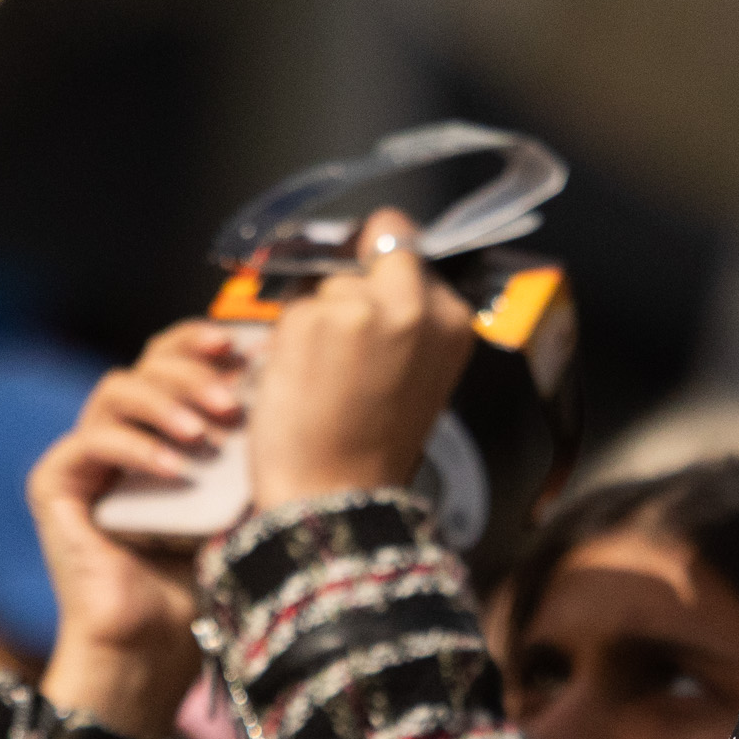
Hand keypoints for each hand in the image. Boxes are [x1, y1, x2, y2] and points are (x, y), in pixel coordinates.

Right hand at [27, 323, 244, 738]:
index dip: (203, 341)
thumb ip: (249, 447)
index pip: (174, 359)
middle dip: (193, 372)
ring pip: (117, 391)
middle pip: (146, 363)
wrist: (155, 647)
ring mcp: (83, 457)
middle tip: (232, 401)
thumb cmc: (203, 581)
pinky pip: (91, 441)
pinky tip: (175, 470)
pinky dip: (136, 449)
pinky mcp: (54, 484)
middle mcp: (118, 435)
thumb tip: (293, 388)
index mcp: (160, 429)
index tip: (247, 344)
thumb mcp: (239, 501)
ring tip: (208, 434)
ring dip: (167, 402)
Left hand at [247, 208, 476, 514]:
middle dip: (348, 282)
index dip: (377, 266)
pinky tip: (301, 380)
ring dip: (315, 315)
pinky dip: (286, 338)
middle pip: (368, 246)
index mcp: (451, 318)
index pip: (403, 241)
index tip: (368, 306)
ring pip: (324, 279)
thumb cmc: (369, 443)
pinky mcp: (311, 320)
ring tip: (324, 376)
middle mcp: (414, 305)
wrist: (334, 497)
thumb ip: (404, 315)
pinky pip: (290, 307)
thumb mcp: (416, 372)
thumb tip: (367, 250)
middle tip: (343, 345)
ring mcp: (361, 308)